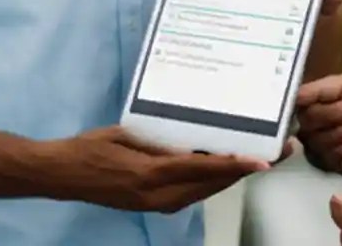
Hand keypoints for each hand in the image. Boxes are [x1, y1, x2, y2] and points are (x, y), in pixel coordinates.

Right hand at [42, 126, 276, 212]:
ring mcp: (156, 204)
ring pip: (206, 191)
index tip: (263, 159)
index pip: (201, 169)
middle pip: (212, 184)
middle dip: (247, 168)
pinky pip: (191, 193)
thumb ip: (159, 143)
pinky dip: (212, 180)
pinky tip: (226, 166)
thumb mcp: (126, 136)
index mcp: (151, 175)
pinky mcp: (153, 205)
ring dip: (234, 175)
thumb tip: (193, 145)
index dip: (234, 164)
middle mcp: (158, 196)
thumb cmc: (90, 148)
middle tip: (279, 151)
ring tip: (263, 157)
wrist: (62, 174)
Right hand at [297, 73, 341, 169]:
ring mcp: (332, 136)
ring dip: (341, 133)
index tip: (301, 97)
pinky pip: (330, 158)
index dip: (306, 94)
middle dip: (331, 114)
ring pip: (317, 139)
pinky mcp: (340, 158)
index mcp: (341, 88)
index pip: (314, 90)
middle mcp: (330, 112)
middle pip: (309, 116)